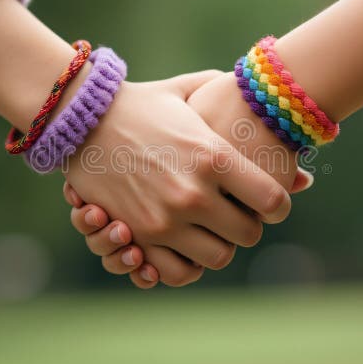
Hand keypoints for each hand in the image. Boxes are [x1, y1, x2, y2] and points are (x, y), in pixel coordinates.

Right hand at [64, 70, 292, 286]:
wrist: (82, 119)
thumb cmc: (143, 103)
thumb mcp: (188, 91)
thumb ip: (228, 92)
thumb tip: (268, 99)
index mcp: (213, 157)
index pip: (273, 201)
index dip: (280, 204)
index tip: (274, 201)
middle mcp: (193, 194)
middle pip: (249, 234)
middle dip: (249, 225)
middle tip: (240, 213)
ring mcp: (164, 219)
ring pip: (218, 257)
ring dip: (219, 244)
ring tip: (212, 227)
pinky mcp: (137, 236)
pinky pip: (178, 272)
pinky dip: (187, 264)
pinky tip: (186, 242)